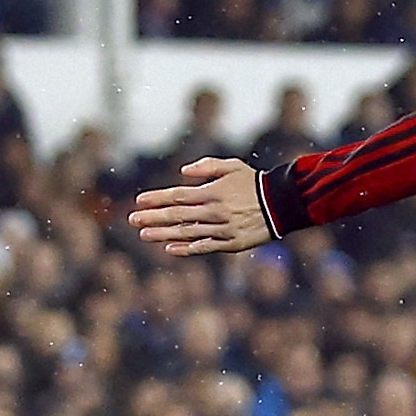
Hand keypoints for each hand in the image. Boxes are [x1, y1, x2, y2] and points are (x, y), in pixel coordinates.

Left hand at [129, 157, 271, 255]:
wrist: (284, 203)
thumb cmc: (255, 183)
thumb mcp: (233, 166)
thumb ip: (207, 167)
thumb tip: (182, 172)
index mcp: (214, 192)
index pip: (178, 196)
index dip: (158, 198)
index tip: (139, 200)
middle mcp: (215, 211)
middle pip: (177, 215)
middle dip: (153, 217)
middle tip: (132, 219)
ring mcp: (222, 229)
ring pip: (186, 233)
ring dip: (163, 234)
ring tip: (143, 234)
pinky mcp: (231, 244)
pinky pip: (204, 247)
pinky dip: (186, 248)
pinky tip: (170, 248)